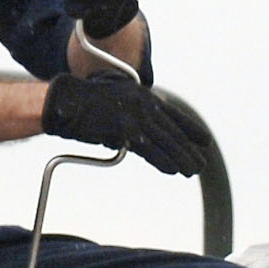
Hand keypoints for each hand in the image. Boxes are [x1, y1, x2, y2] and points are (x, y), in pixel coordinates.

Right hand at [43, 71, 205, 176]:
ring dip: (181, 157)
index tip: (204, 141)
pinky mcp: (123, 127)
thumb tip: (142, 142)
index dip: (190, 130)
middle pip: (172, 130)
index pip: (174, 115)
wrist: (64, 101)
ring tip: (192, 170)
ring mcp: (134, 114)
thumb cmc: (85, 106)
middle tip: (200, 164)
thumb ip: (133, 121)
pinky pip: (148, 148)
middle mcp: (143, 102)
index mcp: (143, 96)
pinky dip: (162, 160)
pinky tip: (172, 169)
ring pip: (164, 140)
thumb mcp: (116, 107)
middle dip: (188, 149)